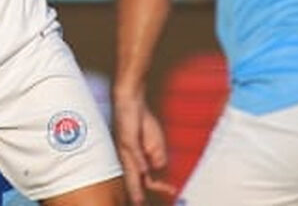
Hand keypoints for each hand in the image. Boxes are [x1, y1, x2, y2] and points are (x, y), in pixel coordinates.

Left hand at [112, 89, 168, 204]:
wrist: (132, 101)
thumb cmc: (141, 122)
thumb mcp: (154, 144)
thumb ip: (158, 159)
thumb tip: (157, 171)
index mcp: (133, 160)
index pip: (144, 180)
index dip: (157, 188)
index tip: (171, 190)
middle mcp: (127, 157)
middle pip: (134, 180)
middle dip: (138, 195)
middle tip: (141, 204)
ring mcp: (125, 149)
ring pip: (131, 171)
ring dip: (135, 186)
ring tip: (138, 200)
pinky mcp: (126, 138)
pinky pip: (133, 152)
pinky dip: (139, 162)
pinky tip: (144, 171)